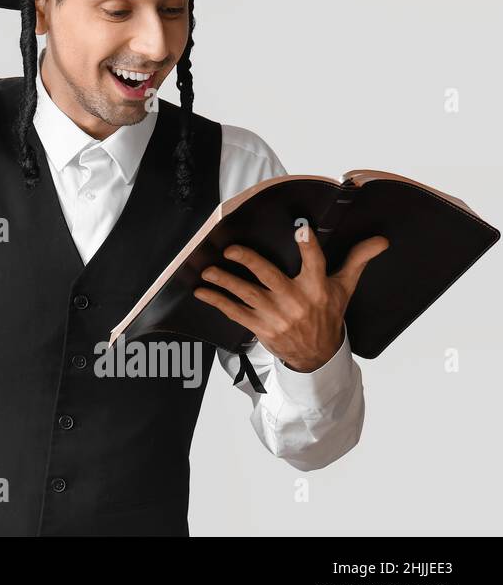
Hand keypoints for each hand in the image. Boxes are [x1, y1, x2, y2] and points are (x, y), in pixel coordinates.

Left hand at [192, 224, 389, 371]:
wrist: (318, 356)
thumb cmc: (328, 314)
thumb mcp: (344, 287)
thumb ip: (357, 260)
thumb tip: (381, 240)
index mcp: (318, 288)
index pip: (315, 262)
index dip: (308, 246)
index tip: (301, 228)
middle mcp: (296, 301)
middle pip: (271, 277)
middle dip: (250, 262)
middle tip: (231, 249)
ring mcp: (277, 316)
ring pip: (248, 294)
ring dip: (226, 281)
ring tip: (208, 270)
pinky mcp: (261, 328)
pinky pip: (236, 312)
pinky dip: (218, 301)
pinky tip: (203, 291)